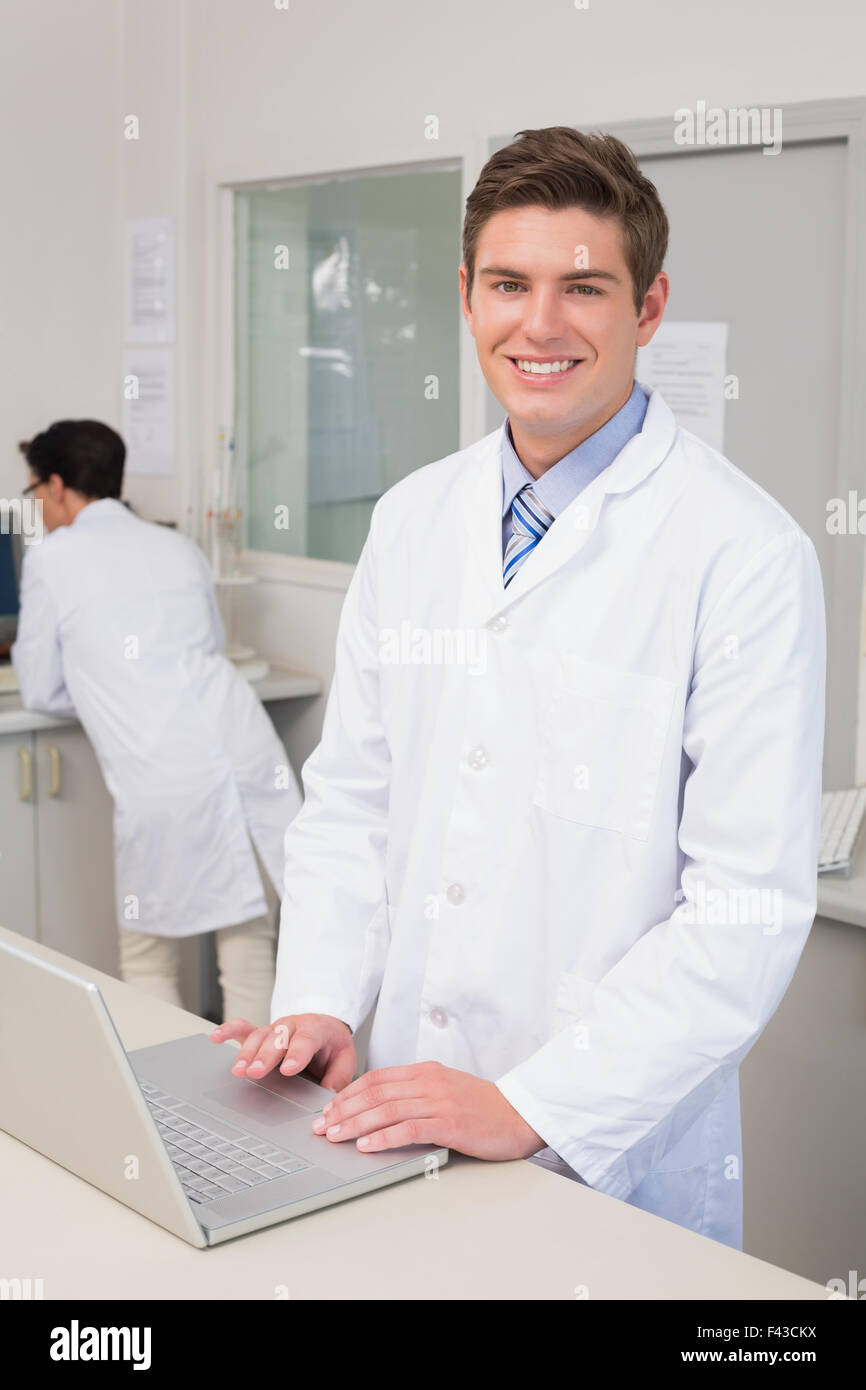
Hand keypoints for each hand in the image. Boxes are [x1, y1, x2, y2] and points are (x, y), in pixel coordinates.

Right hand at [209, 1014, 356, 1091]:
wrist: (326, 1027)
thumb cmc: (333, 1046)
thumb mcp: (345, 1060)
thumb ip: (337, 1078)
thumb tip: (328, 1098)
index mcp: (316, 1030)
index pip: (306, 1040)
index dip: (297, 1054)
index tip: (288, 1069)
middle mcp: (292, 1026)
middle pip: (278, 1038)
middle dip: (266, 1055)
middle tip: (256, 1072)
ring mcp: (274, 1029)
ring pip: (259, 1036)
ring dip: (247, 1052)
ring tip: (238, 1070)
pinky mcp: (261, 1033)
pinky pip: (243, 1028)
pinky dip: (228, 1031)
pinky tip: (215, 1037)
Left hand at [311, 1061, 545, 1160]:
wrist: (521, 1114)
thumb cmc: (484, 1107)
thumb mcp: (447, 1089)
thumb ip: (417, 1092)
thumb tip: (381, 1106)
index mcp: (426, 1071)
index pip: (377, 1078)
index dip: (348, 1093)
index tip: (329, 1109)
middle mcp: (429, 1082)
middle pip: (375, 1092)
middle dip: (343, 1109)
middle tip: (321, 1126)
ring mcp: (439, 1101)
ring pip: (386, 1109)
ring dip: (355, 1124)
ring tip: (335, 1136)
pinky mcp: (450, 1123)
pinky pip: (408, 1128)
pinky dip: (383, 1137)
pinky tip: (366, 1146)